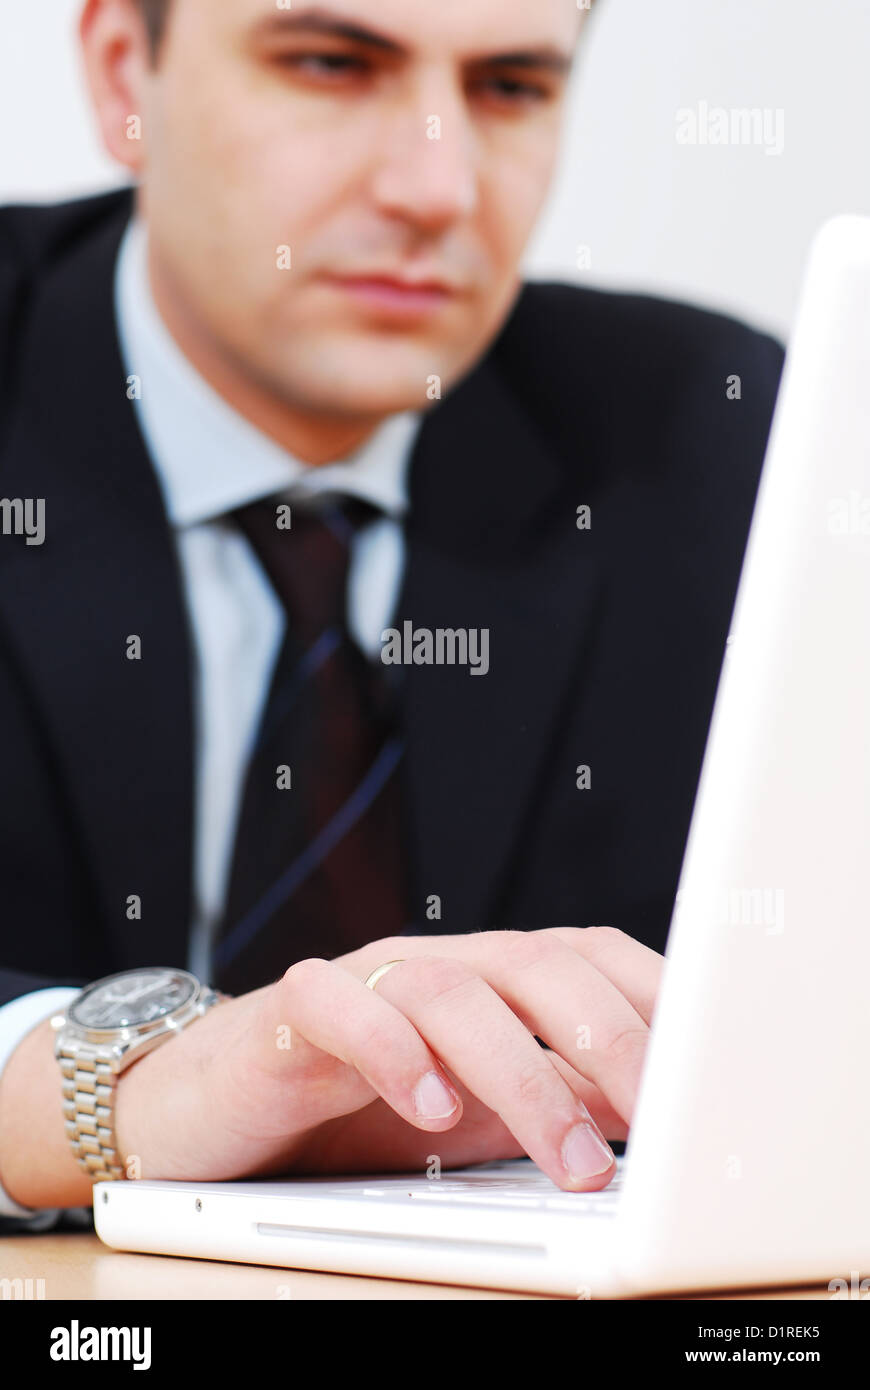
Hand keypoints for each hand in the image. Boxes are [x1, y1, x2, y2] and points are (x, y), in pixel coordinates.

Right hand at [112, 926, 662, 1193]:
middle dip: (609, 1039)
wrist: (217, 1105)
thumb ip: (551, 1098)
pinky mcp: (291, 1010)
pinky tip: (427, 1110)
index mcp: (490, 979)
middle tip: (657, 1120)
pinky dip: (391, 1052)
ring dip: (521, 1074)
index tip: (709, 1066)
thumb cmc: (349, 1106)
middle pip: (537, 964)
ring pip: (452, 991)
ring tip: (566, 1155)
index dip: (654, 999)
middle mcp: (437, 965)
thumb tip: (649, 1112)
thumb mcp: (473, 1113)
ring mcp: (366, 981)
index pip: (589, 957)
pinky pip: (341, 1008)